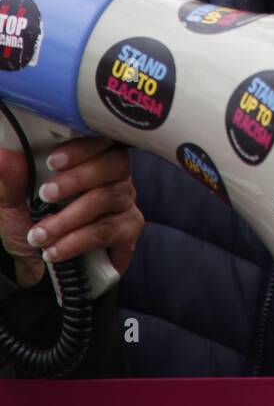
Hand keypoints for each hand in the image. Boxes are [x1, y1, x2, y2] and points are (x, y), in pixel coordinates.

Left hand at [0, 137, 142, 288]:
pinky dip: (78, 241)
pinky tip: (55, 251)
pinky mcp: (128, 230)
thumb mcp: (14, 202)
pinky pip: (109, 230)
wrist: (34, 266)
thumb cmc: (31, 222)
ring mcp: (125, 202)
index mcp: (91, 157)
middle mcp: (114, 175)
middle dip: (77, 179)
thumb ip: (12, 180)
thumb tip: (4, 156)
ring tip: (40, 236)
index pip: (100, 139)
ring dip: (69, 218)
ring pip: (107, 198)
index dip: (82, 147)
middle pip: (114, 163)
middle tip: (45, 195)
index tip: (53, 162)